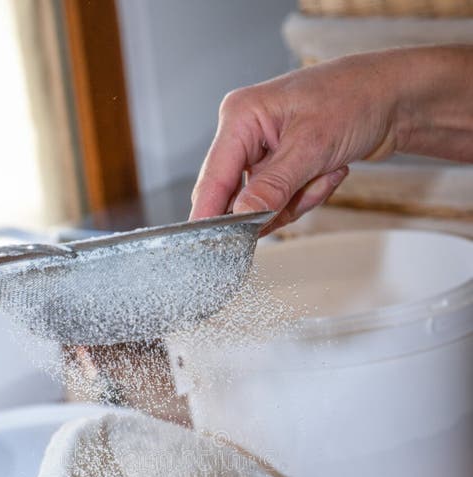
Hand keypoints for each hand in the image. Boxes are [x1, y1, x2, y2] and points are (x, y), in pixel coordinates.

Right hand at [190, 47, 472, 229]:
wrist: (393, 99)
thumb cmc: (355, 100)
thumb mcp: (312, 146)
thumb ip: (272, 186)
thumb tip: (240, 216)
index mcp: (240, 117)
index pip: (213, 179)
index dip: (211, 216)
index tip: (214, 249)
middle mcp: (246, 135)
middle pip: (237, 198)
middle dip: (274, 204)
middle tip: (305, 189)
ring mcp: (263, 153)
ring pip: (263, 206)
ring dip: (299, 199)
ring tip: (327, 171)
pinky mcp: (281, 168)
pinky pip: (283, 202)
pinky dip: (309, 195)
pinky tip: (330, 171)